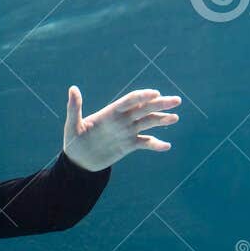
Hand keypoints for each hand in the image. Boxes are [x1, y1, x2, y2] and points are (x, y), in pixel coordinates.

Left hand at [62, 86, 180, 171]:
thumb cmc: (74, 142)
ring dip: (162, 120)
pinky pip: (145, 143)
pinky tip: (166, 146)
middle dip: (160, 104)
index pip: (129, 101)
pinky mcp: (129, 146)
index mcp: (110, 113)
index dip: (142, 96)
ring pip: (148, 123)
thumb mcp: (73, 126)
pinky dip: (155, 144)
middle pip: (144, 109)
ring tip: (175, 118)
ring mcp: (127, 132)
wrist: (78, 161)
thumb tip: (73, 88)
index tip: (155, 94)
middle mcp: (122, 120)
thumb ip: (75, 108)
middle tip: (176, 100)